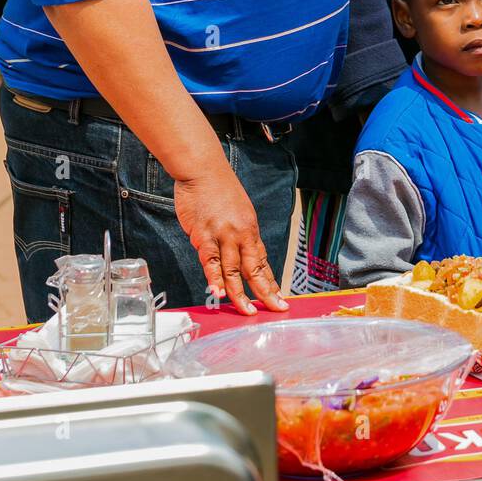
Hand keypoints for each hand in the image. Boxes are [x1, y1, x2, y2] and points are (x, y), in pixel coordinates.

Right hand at [174, 163, 287, 315]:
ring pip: (233, 269)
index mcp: (250, 229)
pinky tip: (218, 292)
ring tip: (246, 311)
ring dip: (239, 292)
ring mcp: (223, 235)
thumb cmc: (218, 188)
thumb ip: (239, 233)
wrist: (203, 169)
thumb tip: (242, 252)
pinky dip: (214, 277)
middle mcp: (240, 234)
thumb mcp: (238, 210)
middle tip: (275, 309)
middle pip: (254, 268)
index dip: (270, 281)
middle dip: (265, 292)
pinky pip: (210, 260)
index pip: (262, 261)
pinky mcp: (204, 235)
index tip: (278, 298)